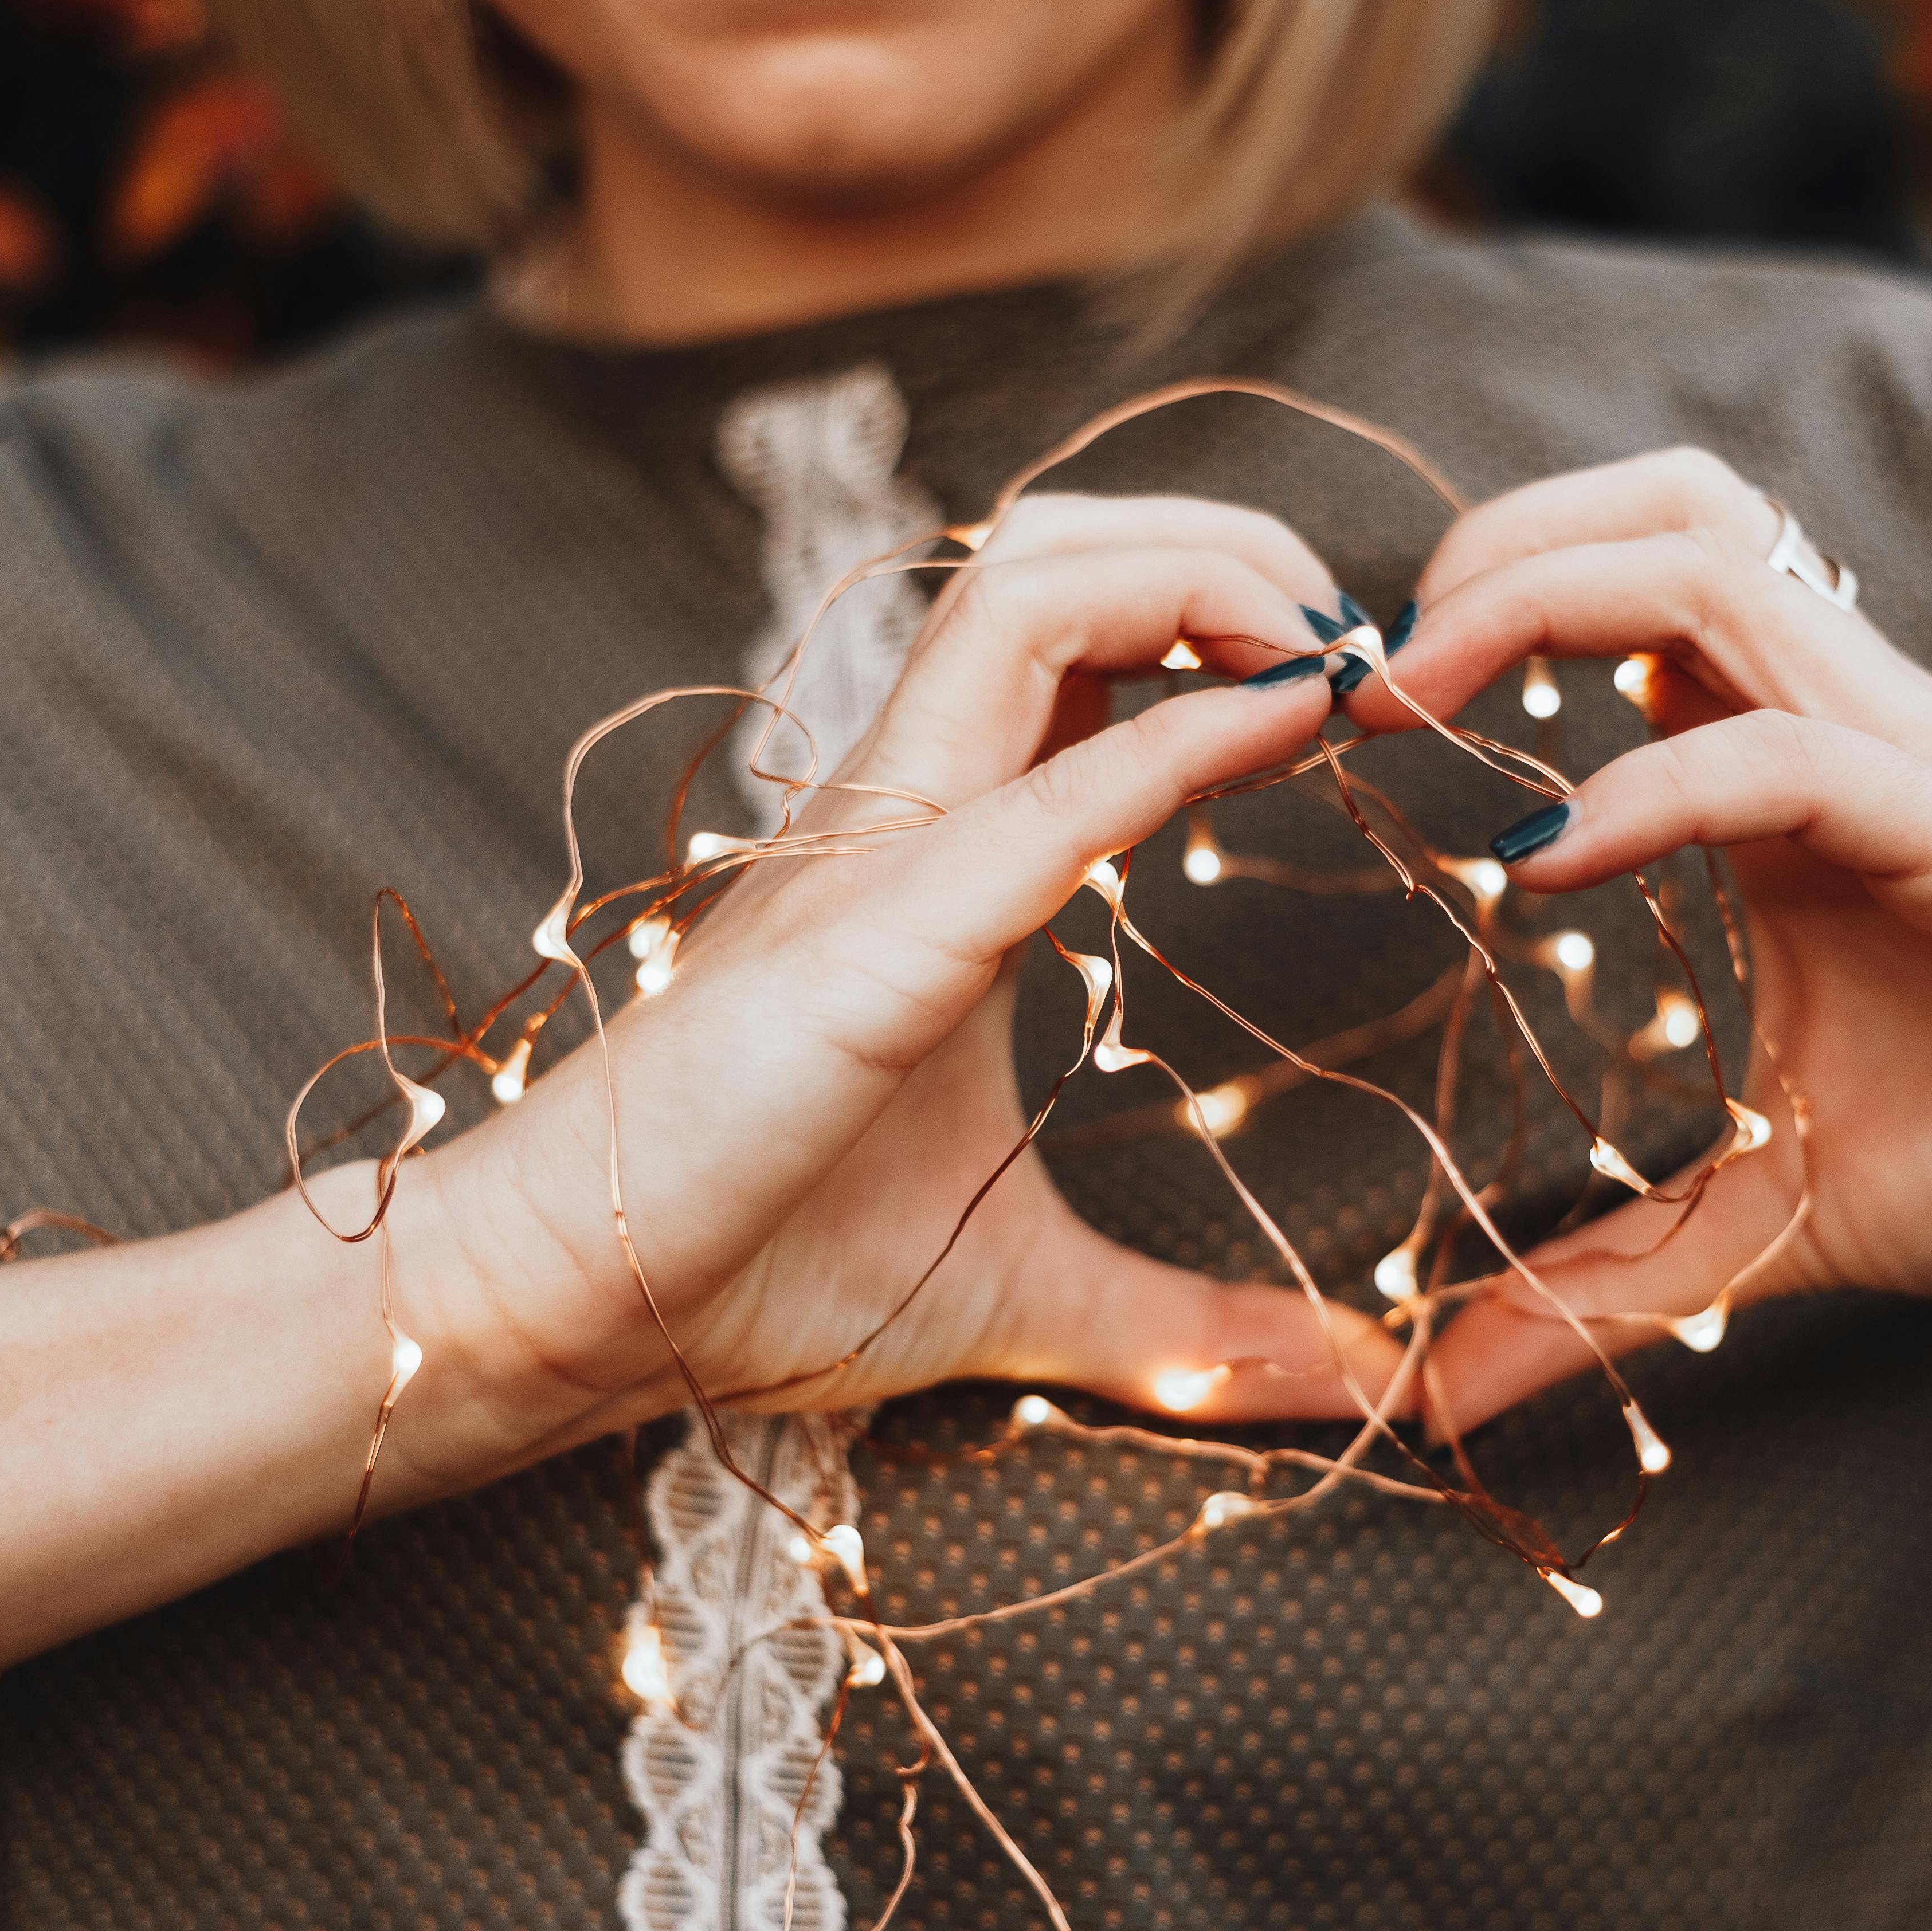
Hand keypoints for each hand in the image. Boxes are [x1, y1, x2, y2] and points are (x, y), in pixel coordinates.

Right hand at [394, 500, 1400, 1476]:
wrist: (572, 1314)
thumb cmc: (760, 1276)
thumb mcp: (1032, 1292)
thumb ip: (1190, 1330)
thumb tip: (1354, 1383)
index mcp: (939, 848)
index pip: (1082, 638)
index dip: (1225, 619)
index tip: (1354, 697)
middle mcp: (906, 807)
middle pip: (1065, 552)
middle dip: (1231, 547)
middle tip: (1359, 648)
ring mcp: (880, 850)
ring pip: (1033, 584)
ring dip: (1203, 579)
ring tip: (1320, 661)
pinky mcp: (873, 934)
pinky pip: (1040, 780)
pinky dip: (1180, 734)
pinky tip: (1287, 721)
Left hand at [1347, 451, 1931, 1425]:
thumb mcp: (1760, 1219)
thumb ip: (1596, 1281)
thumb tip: (1433, 1393)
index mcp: (1780, 778)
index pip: (1626, 586)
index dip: (1475, 609)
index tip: (1347, 724)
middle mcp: (1837, 731)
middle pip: (1658, 508)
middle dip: (1487, 547)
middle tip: (1362, 679)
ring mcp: (1909, 766)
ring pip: (1713, 558)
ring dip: (1536, 599)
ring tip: (1413, 702)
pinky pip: (1790, 748)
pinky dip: (1653, 782)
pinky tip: (1548, 860)